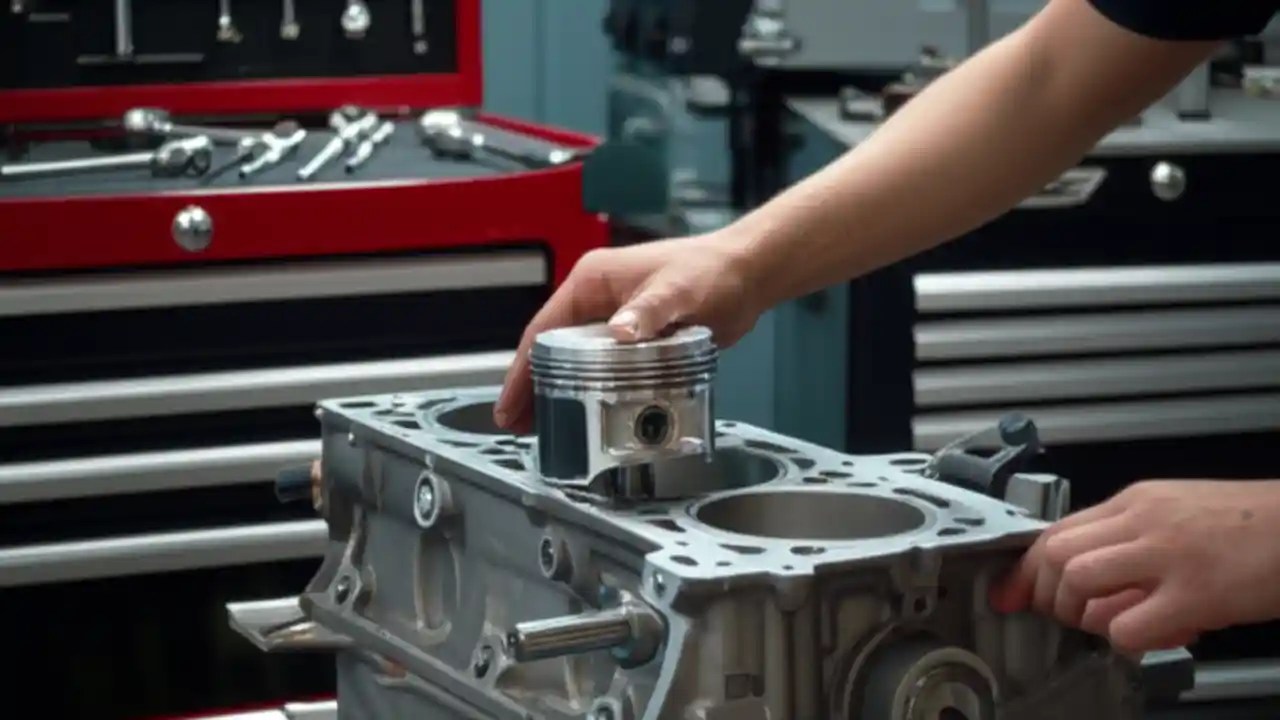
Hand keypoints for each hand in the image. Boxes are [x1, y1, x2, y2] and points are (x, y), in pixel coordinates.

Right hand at [493, 232, 762, 431]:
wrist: (747, 274)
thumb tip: (620, 332)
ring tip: (543, 428)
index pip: (543, 330)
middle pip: (551, 349)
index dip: (522, 368)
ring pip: (574, 361)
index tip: (510, 403)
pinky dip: (590, 390)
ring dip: (559, 391)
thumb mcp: (676, 291)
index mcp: (592, 282)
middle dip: (532, 386)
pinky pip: (603, 368)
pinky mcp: (636, 339)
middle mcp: (598, 301)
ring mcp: (615, 320)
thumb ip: (648, 311)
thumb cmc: (711, 271)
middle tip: (518, 424)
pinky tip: (587, 414)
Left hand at [989, 479, 1279, 654]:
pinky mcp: (1197, 594)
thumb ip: (1132, 538)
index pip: (1057, 529)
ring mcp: (1169, 555)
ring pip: (1079, 579)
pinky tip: (1146, 637)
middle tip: (1061, 615)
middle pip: (1056, 553)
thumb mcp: (1180, 514)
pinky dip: (1124, 640)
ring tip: (1104, 624)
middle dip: (1044, 593)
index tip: (1011, 592)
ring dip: (1078, 614)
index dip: (1025, 568)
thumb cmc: (1254, 525)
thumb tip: (1090, 576)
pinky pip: (1127, 625)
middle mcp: (1145, 520)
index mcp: (1138, 501)